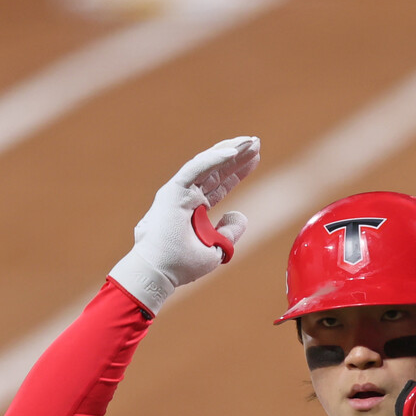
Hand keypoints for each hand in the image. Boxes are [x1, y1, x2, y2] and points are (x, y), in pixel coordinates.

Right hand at [109, 135, 259, 313]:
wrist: (159, 273)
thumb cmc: (181, 266)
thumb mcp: (216, 250)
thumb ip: (229, 233)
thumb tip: (241, 215)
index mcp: (194, 208)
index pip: (219, 184)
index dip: (238, 171)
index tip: (256, 158)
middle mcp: (186, 196)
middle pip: (216, 170)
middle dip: (237, 155)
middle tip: (256, 142)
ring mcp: (179, 191)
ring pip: (207, 164)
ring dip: (229, 151)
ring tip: (250, 141)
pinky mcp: (173, 191)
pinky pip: (195, 169)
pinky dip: (213, 159)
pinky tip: (233, 152)